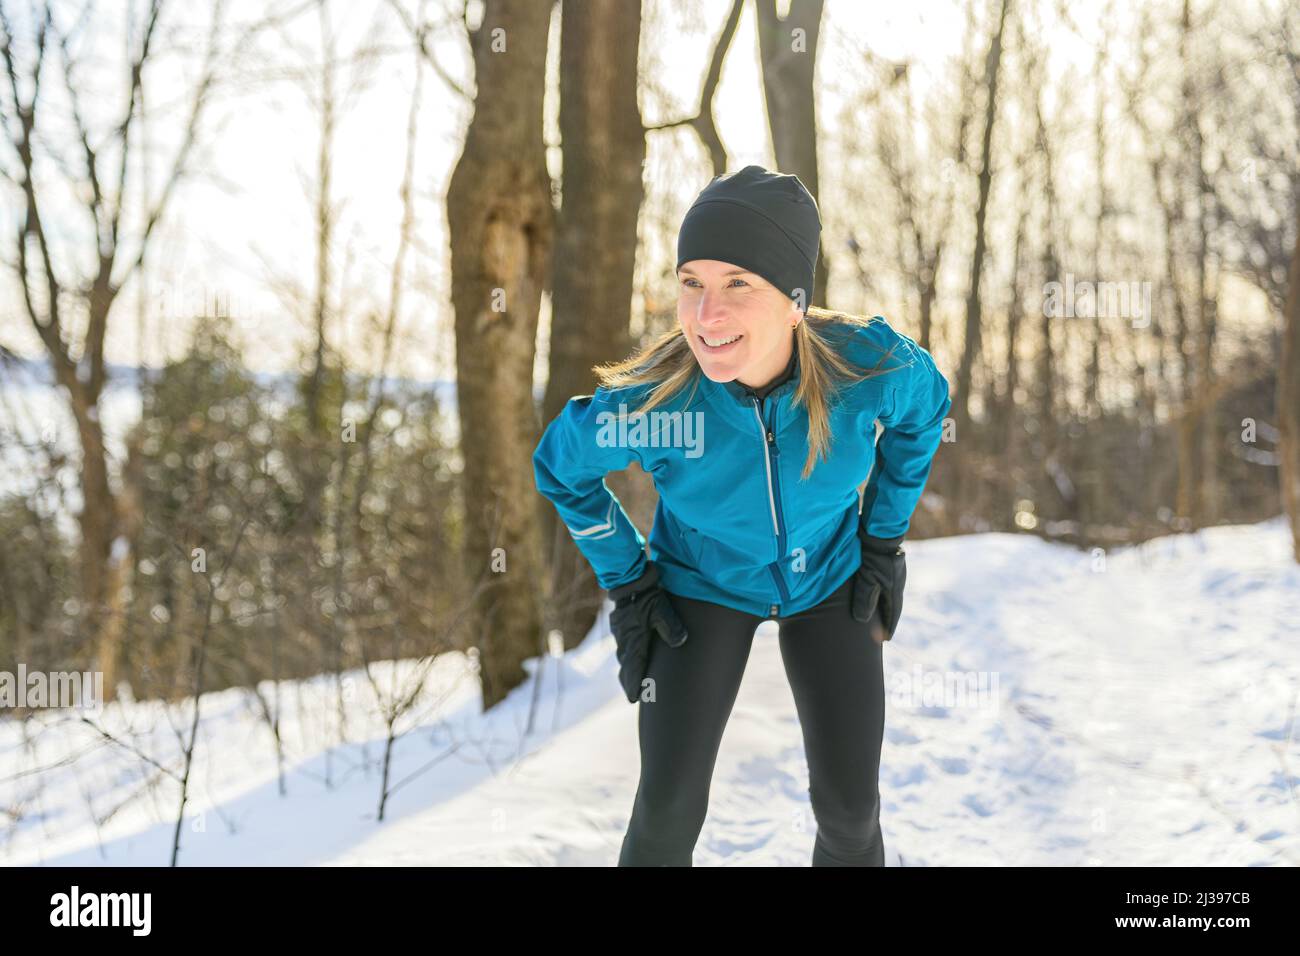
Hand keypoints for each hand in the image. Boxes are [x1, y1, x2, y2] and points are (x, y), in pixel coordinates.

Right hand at [607, 562, 688, 702]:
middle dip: (631, 683)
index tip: (634, 700)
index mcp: (634, 643)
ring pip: (625, 659)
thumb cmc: (646, 594)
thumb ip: (671, 627)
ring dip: (630, 670)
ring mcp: (621, 635)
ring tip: (637, 681)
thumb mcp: (661, 609)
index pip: (632, 673)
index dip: (634, 688)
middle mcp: (625, 643)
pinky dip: (630, 657)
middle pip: (626, 670)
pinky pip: (625, 648)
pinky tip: (636, 657)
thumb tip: (681, 642)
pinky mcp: (621, 627)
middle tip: (638, 696)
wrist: (628, 578)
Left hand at [851, 533, 906, 642]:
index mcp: (894, 590)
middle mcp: (897, 583)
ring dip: (883, 605)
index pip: (892, 614)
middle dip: (886, 619)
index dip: (888, 627)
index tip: (885, 639)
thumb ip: (865, 599)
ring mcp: (894, 572)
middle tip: (880, 632)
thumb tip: (861, 620)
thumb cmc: (873, 555)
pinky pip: (884, 583)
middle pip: (892, 606)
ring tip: (877, 614)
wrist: (881, 528)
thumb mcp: (867, 579)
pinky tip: (873, 590)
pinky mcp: (888, 564)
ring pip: (888, 594)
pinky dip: (880, 592)